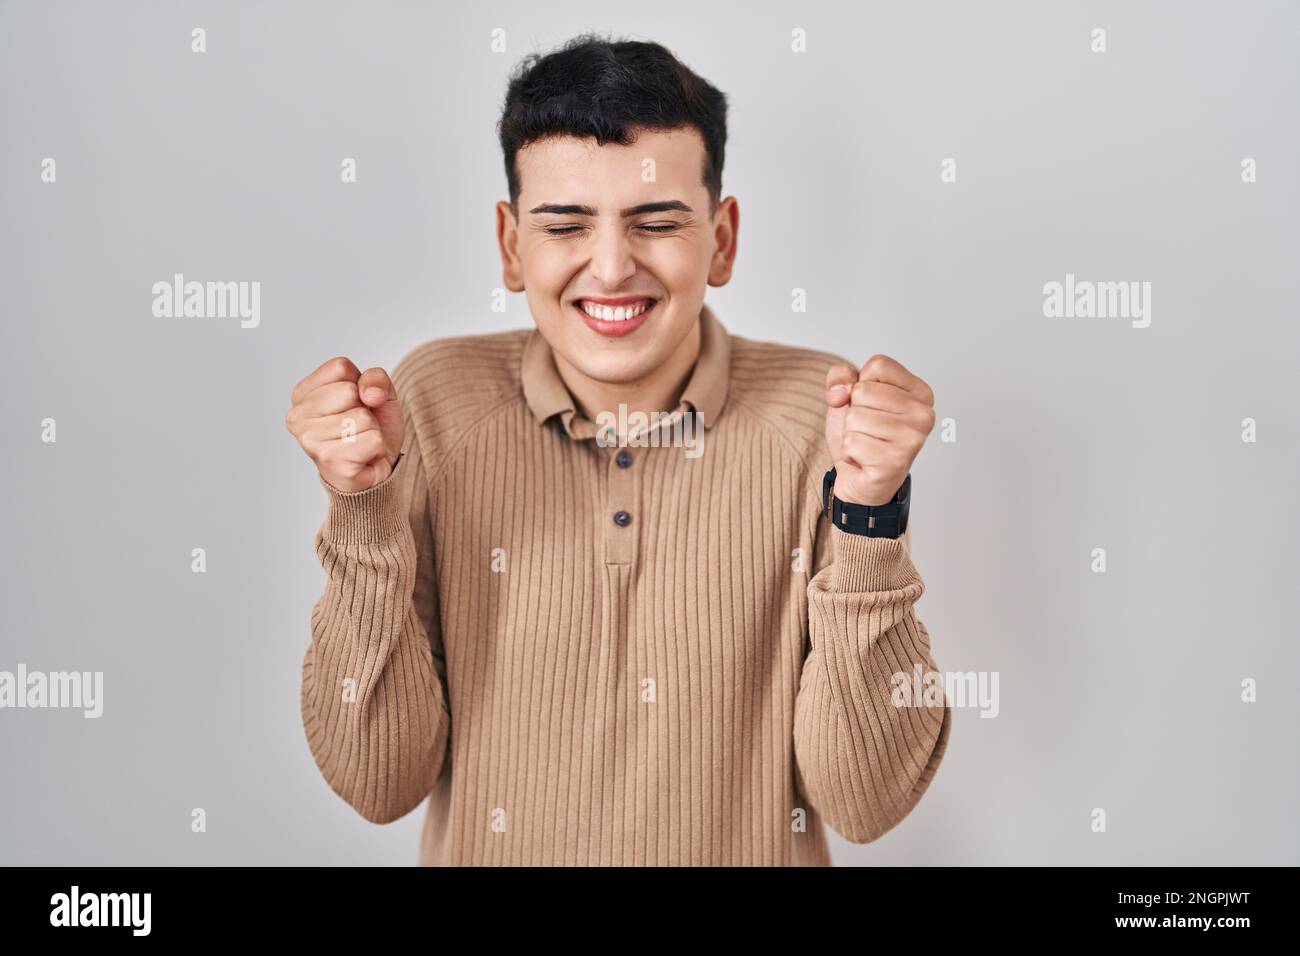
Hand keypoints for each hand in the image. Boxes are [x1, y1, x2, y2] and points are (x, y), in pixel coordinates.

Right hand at [285, 357, 404, 492]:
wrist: (376, 470)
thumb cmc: (369, 428)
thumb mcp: (377, 392)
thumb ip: (375, 378)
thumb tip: (369, 393)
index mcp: (302, 394)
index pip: (340, 367)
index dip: (359, 384)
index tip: (354, 404)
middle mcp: (298, 417)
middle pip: (350, 391)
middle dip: (365, 408)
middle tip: (358, 427)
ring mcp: (310, 441)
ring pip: (362, 417)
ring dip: (372, 430)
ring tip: (360, 441)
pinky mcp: (330, 461)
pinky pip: (372, 439)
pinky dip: (378, 447)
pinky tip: (364, 456)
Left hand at [824, 354, 935, 505]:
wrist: (859, 477)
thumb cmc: (862, 433)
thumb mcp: (848, 395)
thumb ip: (840, 377)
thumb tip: (840, 393)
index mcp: (920, 392)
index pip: (878, 364)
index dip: (861, 384)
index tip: (871, 404)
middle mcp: (923, 413)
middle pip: (863, 390)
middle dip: (854, 410)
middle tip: (868, 429)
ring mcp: (913, 438)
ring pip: (855, 417)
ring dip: (851, 432)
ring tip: (866, 443)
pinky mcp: (896, 460)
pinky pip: (852, 441)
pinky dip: (850, 451)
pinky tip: (865, 458)